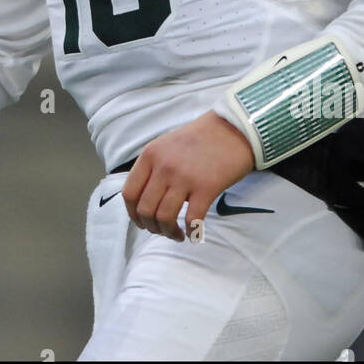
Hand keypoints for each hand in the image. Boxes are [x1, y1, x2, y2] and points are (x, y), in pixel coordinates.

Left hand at [122, 111, 254, 241]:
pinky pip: (192, 220)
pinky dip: (191, 232)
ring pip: (164, 217)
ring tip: (176, 234)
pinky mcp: (206, 188)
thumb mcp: (167, 145)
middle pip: (145, 210)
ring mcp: (184, 177)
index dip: (133, 214)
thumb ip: (153, 167)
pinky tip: (193, 233)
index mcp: (150, 155)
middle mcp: (163, 166)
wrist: (233, 128)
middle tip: (161, 230)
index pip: (130, 193)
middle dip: (151, 227)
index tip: (141, 222)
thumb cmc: (200, 138)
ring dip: (168, 232)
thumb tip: (145, 200)